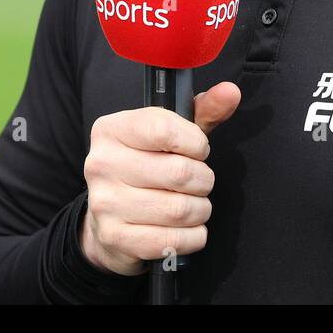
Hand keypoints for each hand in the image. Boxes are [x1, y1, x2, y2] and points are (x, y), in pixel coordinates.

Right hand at [79, 81, 240, 275]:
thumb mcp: (171, 133)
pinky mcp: (114, 237)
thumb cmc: (147, 166)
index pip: (165, 129)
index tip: (198, 150)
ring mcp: (104, 203)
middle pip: (179, 172)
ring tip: (195, 204)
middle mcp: (101, 163)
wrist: (109, 218)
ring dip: (200, 209)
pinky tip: (188, 228)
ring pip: (179, 209)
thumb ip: (203, 111)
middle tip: (200, 182)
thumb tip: (230, 92)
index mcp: (112, 129)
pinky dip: (192, 236)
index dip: (195, 143)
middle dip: (204, 180)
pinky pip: (172, 240)